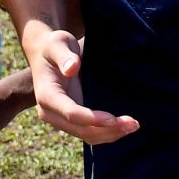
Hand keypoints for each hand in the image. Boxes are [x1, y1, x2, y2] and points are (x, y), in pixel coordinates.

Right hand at [25, 30, 137, 144]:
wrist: (45, 53)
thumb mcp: (57, 44)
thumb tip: (72, 68)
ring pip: (86, 135)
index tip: (114, 119)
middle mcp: (50, 113)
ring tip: (132, 126)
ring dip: (110, 134)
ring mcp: (60, 119)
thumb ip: (64, 56)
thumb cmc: (53, 46)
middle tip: (133, 124)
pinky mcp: (70, 120)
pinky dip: (107, 132)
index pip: (71, 113)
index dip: (93, 118)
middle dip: (107, 130)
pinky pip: (89, 132)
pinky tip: (123, 127)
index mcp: (46, 96)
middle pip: (81, 129)